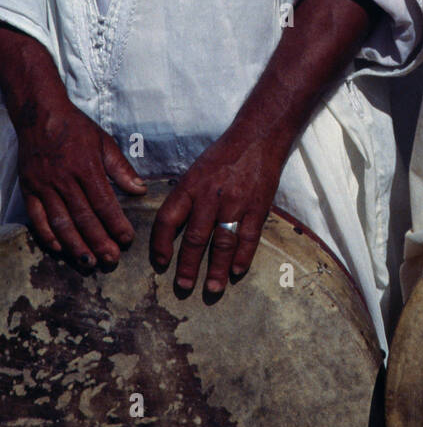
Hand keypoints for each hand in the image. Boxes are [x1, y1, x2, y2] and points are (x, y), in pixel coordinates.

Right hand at [17, 101, 146, 267]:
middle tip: (111, 260)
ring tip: (88, 262)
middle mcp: (64, 179)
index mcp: (86, 167)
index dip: (116, 224)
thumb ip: (121, 168)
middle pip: (83, 218)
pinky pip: (37, 217)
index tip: (127, 239)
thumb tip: (140, 189)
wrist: (40, 114)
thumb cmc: (76, 128)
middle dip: (99, 242)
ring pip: (60, 222)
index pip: (104, 203)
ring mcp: (44, 185)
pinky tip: (59, 249)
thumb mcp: (104, 142)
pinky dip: (47, 235)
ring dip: (75, 245)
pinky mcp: (29, 189)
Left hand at [150, 134, 285, 297]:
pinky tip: (236, 272)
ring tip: (212, 289)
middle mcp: (209, 196)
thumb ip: (184, 198)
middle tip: (183, 286)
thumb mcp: (195, 171)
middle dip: (187, 266)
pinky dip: (243, 257)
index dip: (161, 244)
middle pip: (194, 238)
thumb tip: (170, 228)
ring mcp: (235, 202)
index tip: (160, 263)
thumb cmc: (223, 156)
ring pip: (222, 243)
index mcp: (190, 186)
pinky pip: (248, 237)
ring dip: (216, 269)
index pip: (167, 219)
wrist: (257, 138)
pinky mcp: (258, 206)